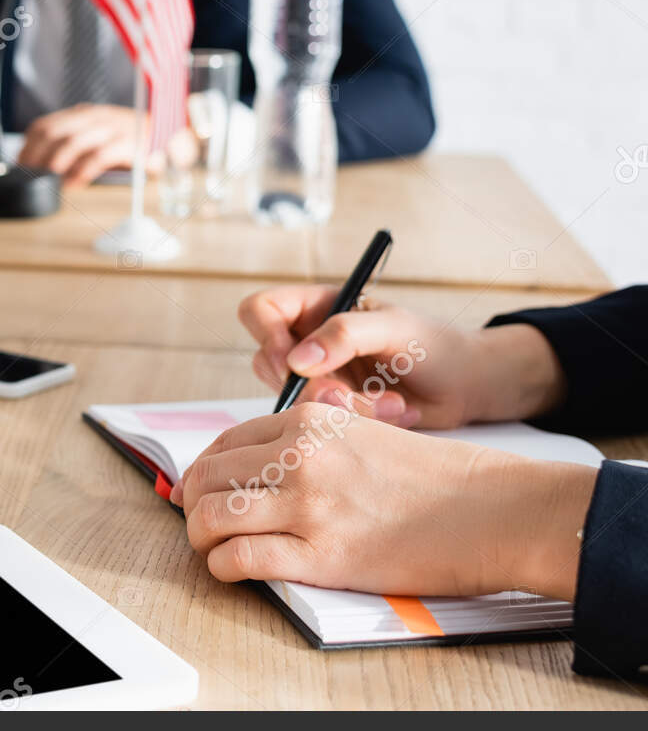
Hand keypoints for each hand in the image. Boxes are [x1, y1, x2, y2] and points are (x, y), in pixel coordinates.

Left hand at [17, 104, 158, 187]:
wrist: (170, 138)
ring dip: (56, 163)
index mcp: (83, 114)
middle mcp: (95, 117)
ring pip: (74, 141)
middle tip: (30, 176)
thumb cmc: (129, 142)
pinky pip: (99, 156)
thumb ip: (73, 147)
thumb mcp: (97, 138)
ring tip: (48, 180)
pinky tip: (73, 185)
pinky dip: (82, 172)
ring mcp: (112, 128)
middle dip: (37, 156)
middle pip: (54, 132)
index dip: (28, 146)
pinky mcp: (128, 143)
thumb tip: (42, 168)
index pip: (44, 125)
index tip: (20, 166)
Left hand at [169, 405, 596, 599]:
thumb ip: (311, 440)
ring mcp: (308, 506)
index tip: (200, 490)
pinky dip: (223, 568)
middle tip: (200, 523)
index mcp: (306, 424)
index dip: (204, 470)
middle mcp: (299, 459)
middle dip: (193, 503)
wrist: (491, 511)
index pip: (226, 443)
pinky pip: (242, 559)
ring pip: (213, 516)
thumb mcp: (363, 433)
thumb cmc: (434, 478)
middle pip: (209, 477)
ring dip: (201, 537)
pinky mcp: (322, 556)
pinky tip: (232, 571)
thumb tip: (257, 462)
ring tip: (213, 549)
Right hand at [237, 285, 565, 428]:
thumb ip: (343, 336)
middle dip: (310, 387)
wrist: (470, 386)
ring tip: (388, 402)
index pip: (260, 311)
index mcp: (316, 308)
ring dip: (343, 406)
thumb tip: (296, 361)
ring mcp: (320, 379)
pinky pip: (321, 423)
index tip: (292, 365)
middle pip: (269, 364)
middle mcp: (308, 342)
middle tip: (346, 395)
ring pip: (296, 400)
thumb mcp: (393, 328)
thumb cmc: (435, 344)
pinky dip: (358, 421)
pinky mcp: (334, 411)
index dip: (266, 336)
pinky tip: (393, 411)